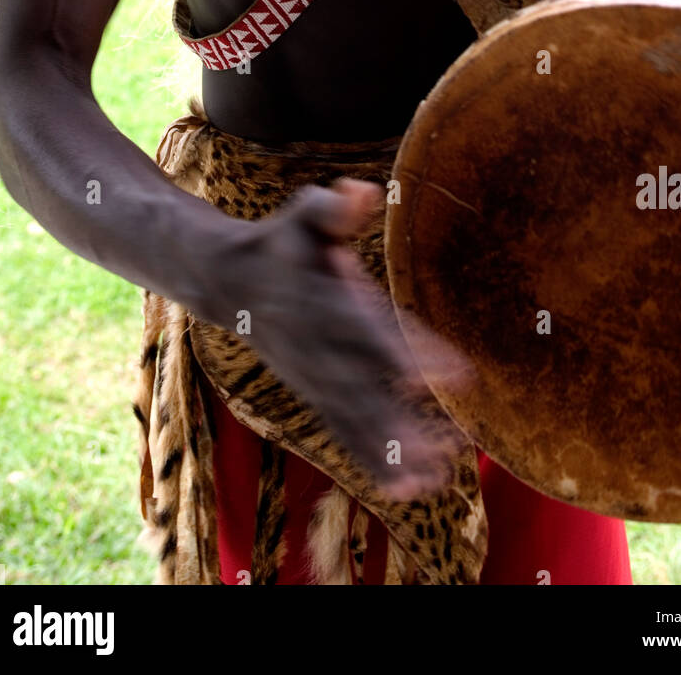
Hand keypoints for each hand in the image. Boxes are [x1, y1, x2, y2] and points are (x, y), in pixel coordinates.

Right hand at [205, 178, 468, 499]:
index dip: (410, 353)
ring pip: (356, 421)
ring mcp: (314, 375)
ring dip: (394, 452)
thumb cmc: (280, 241)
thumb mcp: (300, 215)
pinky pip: (343, 431)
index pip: (373, 332)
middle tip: (450, 450)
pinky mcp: (313, 392)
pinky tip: (408, 490)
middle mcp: (320, 347)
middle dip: (405, 423)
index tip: (454, 373)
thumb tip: (361, 192)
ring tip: (437, 481)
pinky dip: (371, 461)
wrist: (225, 280)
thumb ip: (330, 206)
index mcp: (325, 302)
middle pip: (366, 391)